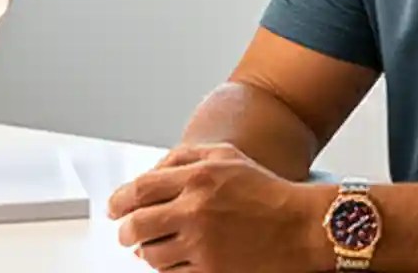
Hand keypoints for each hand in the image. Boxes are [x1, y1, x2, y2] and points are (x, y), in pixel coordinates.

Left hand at [106, 142, 334, 271]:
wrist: (303, 228)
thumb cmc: (266, 191)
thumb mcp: (226, 156)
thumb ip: (184, 156)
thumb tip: (150, 172)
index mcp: (198, 177)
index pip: (140, 189)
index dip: (119, 201)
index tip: (114, 208)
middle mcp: (196, 210)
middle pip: (138, 224)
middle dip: (126, 231)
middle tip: (126, 234)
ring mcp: (203, 244)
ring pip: (152, 254)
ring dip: (147, 253)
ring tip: (152, 249)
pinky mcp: (212, 272)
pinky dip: (168, 269)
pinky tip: (175, 261)